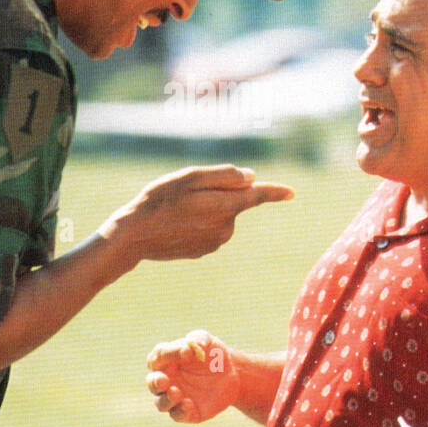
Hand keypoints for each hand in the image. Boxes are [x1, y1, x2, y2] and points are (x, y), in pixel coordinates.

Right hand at [98, 165, 292, 262]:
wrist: (135, 235)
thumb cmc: (160, 200)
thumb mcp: (190, 177)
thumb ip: (224, 175)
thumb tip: (251, 178)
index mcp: (226, 206)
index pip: (257, 196)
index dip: (275, 191)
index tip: (292, 192)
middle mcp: (226, 227)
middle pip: (232, 202)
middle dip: (216, 193)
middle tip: (184, 193)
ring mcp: (215, 242)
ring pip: (218, 215)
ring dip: (204, 207)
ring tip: (176, 209)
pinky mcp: (203, 250)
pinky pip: (207, 229)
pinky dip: (196, 222)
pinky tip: (175, 223)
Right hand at [146, 330, 241, 422]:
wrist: (232, 374)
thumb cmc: (212, 354)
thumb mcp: (208, 341)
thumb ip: (198, 338)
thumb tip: (190, 346)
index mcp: (166, 360)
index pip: (158, 357)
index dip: (169, 353)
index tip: (187, 351)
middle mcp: (166, 380)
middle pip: (152, 383)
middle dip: (155, 382)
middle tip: (163, 380)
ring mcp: (175, 397)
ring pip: (161, 403)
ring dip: (166, 399)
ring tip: (176, 393)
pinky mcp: (186, 412)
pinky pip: (177, 415)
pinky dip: (180, 411)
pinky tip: (189, 404)